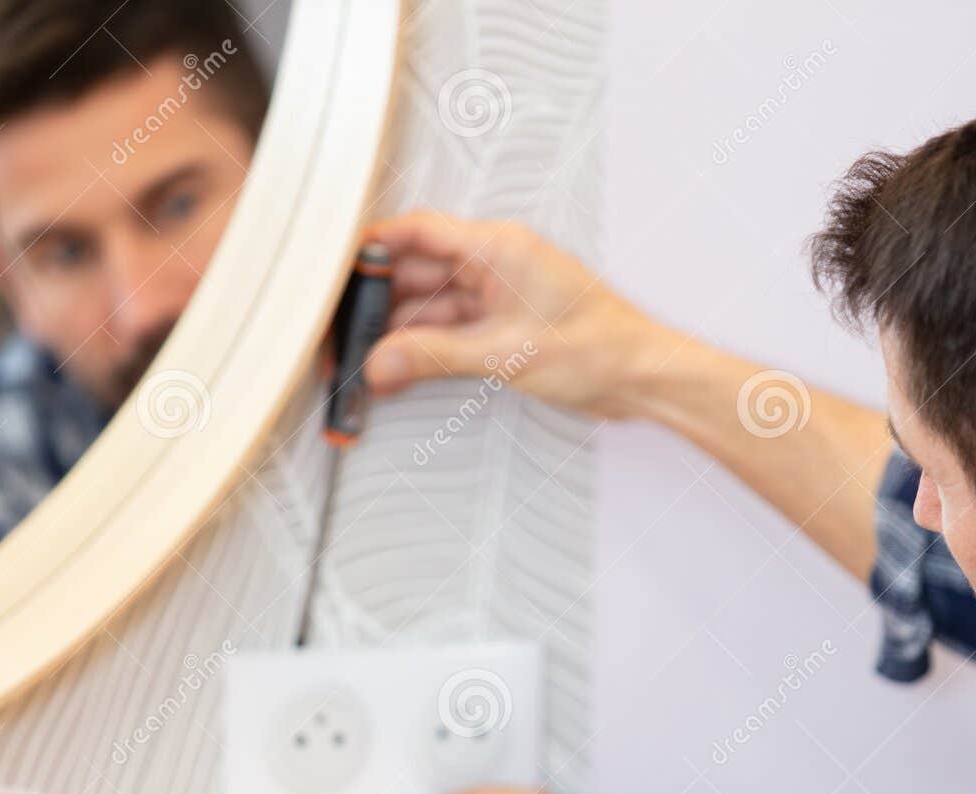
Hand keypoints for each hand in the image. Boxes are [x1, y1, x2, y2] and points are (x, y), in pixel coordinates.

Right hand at [359, 212, 674, 419]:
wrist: (642, 378)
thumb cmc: (601, 349)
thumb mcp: (505, 353)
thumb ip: (435, 356)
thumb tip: (382, 362)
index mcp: (498, 247)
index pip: (417, 232)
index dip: (370, 249)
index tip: (333, 272)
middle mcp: (495, 264)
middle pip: (415, 273)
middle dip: (376, 306)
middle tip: (341, 336)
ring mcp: (498, 296)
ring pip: (429, 307)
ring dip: (397, 335)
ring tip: (363, 364)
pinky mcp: (503, 326)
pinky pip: (449, 331)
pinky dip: (423, 351)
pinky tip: (397, 371)